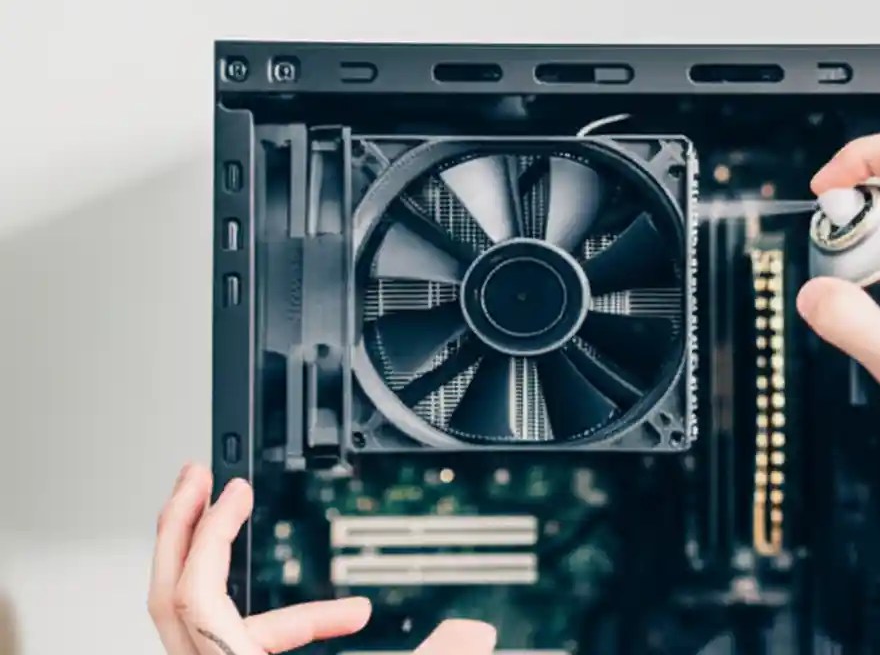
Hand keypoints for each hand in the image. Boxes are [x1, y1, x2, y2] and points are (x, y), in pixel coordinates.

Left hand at [148, 463, 497, 653]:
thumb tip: (478, 634)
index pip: (197, 595)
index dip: (211, 534)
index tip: (236, 490)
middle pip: (166, 594)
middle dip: (181, 529)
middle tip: (196, 478)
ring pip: (184, 620)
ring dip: (209, 565)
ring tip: (236, 523)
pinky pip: (232, 646)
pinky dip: (275, 620)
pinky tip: (337, 616)